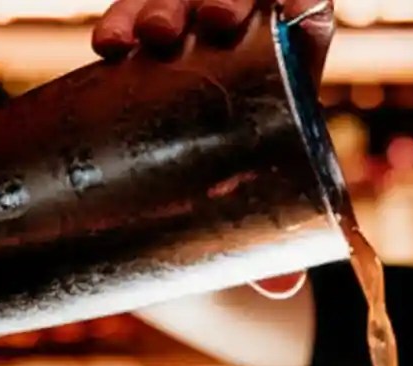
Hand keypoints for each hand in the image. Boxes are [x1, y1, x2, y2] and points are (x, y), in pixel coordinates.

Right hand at [92, 0, 325, 297]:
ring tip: (149, 37)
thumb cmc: (236, 179)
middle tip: (206, 24)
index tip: (286, 6)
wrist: (182, 180)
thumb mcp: (255, 197)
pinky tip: (106, 46)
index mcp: (291, 61)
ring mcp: (191, 24)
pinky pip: (133, 8)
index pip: (305, 13)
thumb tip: (282, 290)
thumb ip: (270, 235)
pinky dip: (121, 18)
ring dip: (164, 5)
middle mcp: (243, 35)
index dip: (296, 2)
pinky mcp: (146, 25)